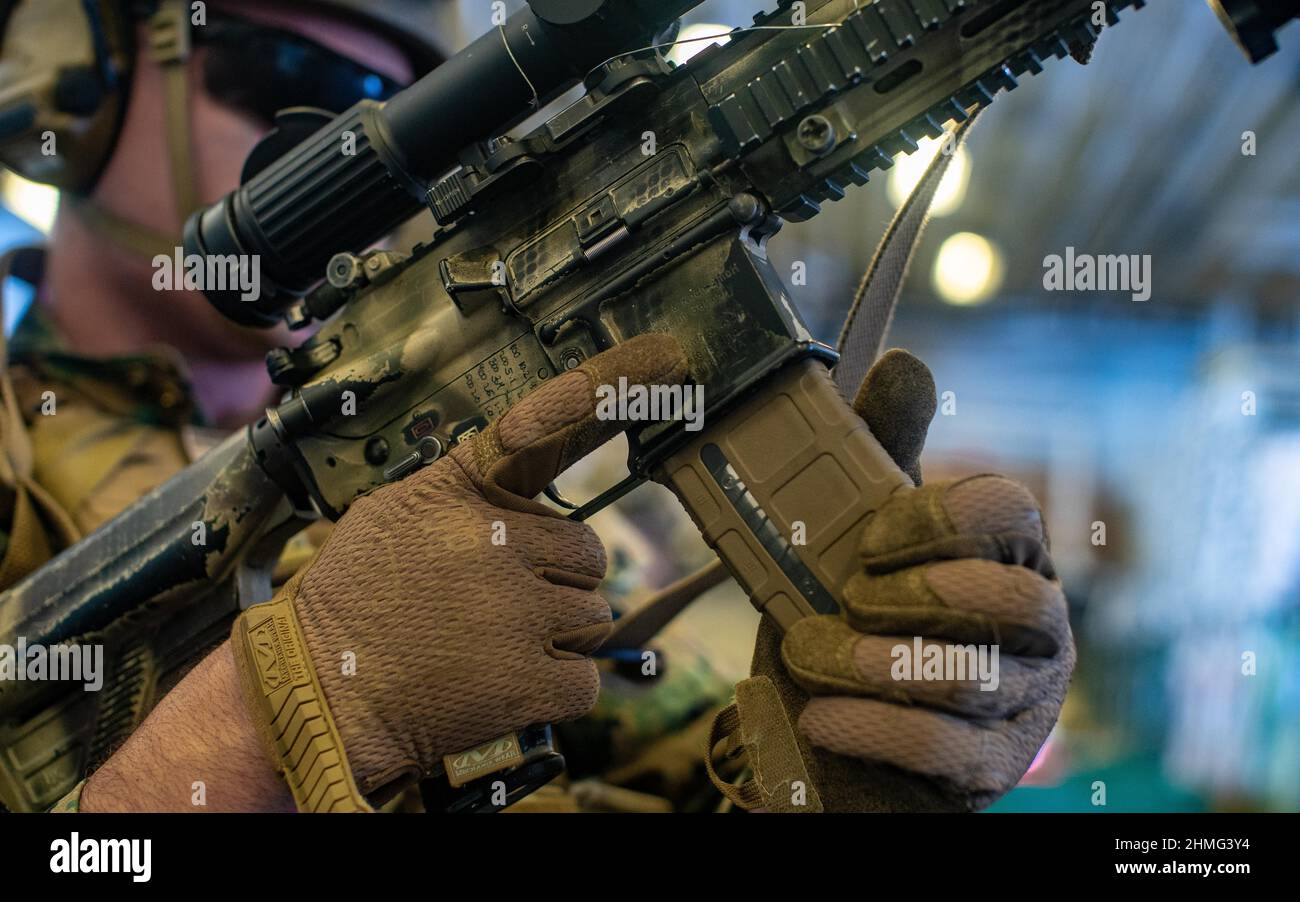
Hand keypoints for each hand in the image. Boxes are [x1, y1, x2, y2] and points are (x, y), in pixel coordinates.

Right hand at [229, 334, 686, 810]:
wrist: (313, 692)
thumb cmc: (346, 603)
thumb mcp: (388, 515)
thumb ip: (458, 491)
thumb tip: (515, 495)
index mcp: (463, 496)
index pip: (539, 429)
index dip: (604, 389)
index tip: (663, 354)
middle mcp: (499, 543)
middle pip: (590, 554)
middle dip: (562, 580)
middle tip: (509, 606)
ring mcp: (519, 613)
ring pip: (594, 616)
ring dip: (558, 636)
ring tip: (494, 648)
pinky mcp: (529, 681)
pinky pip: (587, 679)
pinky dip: (558, 688)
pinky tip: (508, 685)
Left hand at [750, 350, 1074, 811]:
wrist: (840, 736)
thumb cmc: (854, 624)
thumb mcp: (851, 540)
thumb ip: (880, 460)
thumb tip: (907, 362)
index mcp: (1006, 552)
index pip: (1009, 510)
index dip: (937, 519)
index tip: (867, 541)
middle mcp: (1036, 625)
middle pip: (1013, 599)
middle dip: (916, 597)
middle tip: (847, 601)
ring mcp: (1024, 701)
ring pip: (975, 677)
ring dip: (877, 664)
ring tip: (813, 657)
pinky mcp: (993, 768)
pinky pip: (946, 747)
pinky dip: (870, 727)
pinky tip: (819, 716)